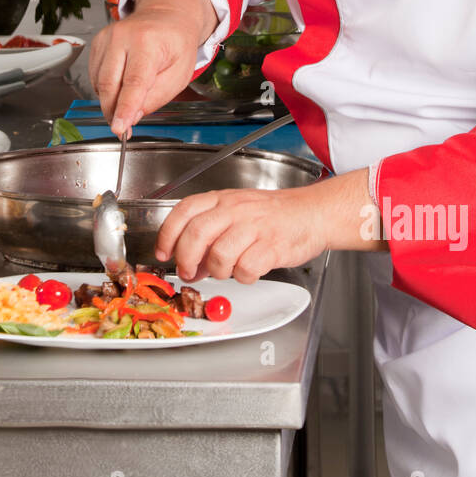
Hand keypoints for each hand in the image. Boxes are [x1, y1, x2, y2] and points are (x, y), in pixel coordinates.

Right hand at [89, 0, 216, 134]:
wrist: (167, 15)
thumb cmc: (176, 43)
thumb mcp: (180, 74)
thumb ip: (157, 97)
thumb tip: (133, 116)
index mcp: (148, 42)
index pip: (134, 81)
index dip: (125, 108)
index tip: (119, 128)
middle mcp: (123, 36)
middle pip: (110, 83)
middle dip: (113, 111)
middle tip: (122, 127)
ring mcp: (107, 37)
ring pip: (99, 82)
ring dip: (109, 101)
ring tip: (125, 105)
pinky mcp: (98, 42)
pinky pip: (94, 75)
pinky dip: (104, 89)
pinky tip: (119, 87)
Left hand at [155, 171, 383, 282]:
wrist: (311, 213)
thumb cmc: (273, 215)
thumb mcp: (236, 213)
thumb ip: (210, 234)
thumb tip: (189, 264)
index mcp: (222, 199)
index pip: (184, 211)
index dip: (167, 235)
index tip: (163, 253)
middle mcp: (235, 209)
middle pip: (196, 234)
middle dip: (186, 260)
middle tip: (189, 273)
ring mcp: (254, 227)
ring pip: (219, 255)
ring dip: (217, 271)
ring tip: (226, 270)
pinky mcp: (272, 246)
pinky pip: (246, 269)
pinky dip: (243, 277)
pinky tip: (249, 270)